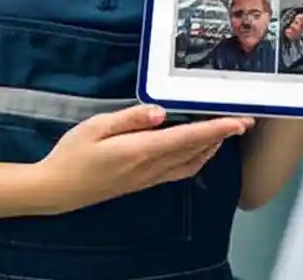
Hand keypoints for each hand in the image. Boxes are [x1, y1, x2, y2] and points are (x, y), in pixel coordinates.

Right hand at [35, 105, 252, 214]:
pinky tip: (199, 149)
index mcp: (141, 150)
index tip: (239, 121)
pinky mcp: (144, 182)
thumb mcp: (96, 127)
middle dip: (223, 136)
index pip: (188, 138)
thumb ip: (131, 119)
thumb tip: (161, 112)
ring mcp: (149, 178)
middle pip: (196, 151)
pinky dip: (197, 158)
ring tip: (226, 132)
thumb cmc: (73, 154)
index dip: (217, 129)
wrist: (58, 190)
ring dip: (212, 148)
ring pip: (192, 164)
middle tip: (245, 121)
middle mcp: (151, 167)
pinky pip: (180, 171)